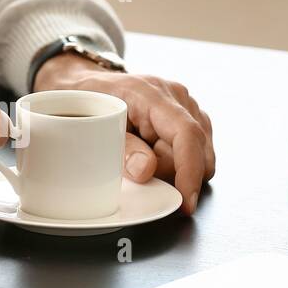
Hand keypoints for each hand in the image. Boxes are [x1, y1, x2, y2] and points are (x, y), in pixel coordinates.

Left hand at [34, 53, 213, 213]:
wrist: (87, 87)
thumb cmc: (87, 103)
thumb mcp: (92, 126)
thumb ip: (122, 148)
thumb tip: (146, 170)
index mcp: (152, 94)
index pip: (186, 133)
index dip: (189, 169)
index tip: (186, 199)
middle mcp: (177, 97)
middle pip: (192, 151)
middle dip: (168, 172)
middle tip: (134, 166)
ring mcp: (188, 107)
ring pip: (199, 155)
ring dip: (171, 167)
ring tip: (141, 155)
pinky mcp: (191, 119)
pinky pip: (196, 152)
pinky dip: (175, 163)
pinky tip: (152, 154)